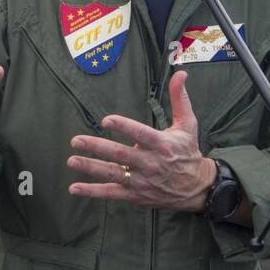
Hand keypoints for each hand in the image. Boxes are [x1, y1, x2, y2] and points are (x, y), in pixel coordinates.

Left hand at [67, 71, 214, 211]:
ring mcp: (142, 181)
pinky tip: (74, 187)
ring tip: (72, 160)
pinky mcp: (136, 195)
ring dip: (91, 167)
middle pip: (120, 154)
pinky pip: (111, 193)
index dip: (123, 127)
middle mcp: (150, 164)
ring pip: (113, 174)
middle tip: (76, 140)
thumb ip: (180, 99)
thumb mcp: (188, 124)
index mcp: (162, 144)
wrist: (197, 188)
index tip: (106, 120)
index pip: (140, 134)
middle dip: (96, 147)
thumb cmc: (188, 152)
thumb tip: (180, 73)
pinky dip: (92, 191)